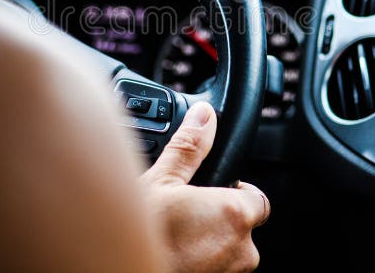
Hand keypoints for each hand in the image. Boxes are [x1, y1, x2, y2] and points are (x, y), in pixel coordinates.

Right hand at [141, 102, 269, 272]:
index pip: (258, 199)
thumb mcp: (160, 181)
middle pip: (241, 227)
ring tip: (173, 233)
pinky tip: (172, 251)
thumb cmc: (139, 235)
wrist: (117, 270)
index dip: (235, 191)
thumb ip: (189, 148)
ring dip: (207, 242)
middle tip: (184, 213)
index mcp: (234, 214)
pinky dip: (199, 261)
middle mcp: (239, 250)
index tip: (212, 190)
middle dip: (217, 219)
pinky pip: (214, 269)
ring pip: (226, 251)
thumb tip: (203, 117)